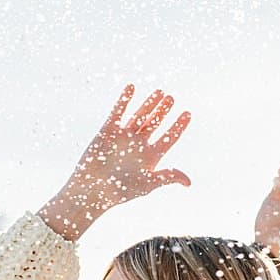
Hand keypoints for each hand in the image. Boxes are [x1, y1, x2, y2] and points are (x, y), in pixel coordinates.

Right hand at [38, 86, 191, 240]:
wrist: (91, 189)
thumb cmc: (119, 191)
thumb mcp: (147, 184)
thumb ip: (167, 177)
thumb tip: (188, 182)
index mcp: (150, 157)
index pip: (168, 138)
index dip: (178, 126)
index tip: (188, 113)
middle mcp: (138, 145)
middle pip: (154, 124)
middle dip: (163, 111)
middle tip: (171, 98)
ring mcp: (123, 137)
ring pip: (139, 116)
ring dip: (149, 104)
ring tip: (160, 92)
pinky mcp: (108, 132)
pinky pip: (117, 113)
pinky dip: (124, 100)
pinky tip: (131, 87)